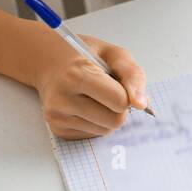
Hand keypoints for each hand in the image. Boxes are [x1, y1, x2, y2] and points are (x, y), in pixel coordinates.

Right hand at [34, 34, 149, 139]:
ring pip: (105, 131)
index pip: (120, 101)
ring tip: (95, 97)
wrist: (50, 63)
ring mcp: (57, 117)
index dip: (127, 94)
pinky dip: (96, 123)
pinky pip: (93, 136)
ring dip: (108, 116)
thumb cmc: (85, 57)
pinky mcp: (57, 130)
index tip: (120, 84)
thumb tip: (141, 104)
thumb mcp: (114, 54)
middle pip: (115, 121)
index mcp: (76, 75)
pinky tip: (85, 106)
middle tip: (108, 92)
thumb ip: (133, 76)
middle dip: (120, 108)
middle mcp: (62, 99)